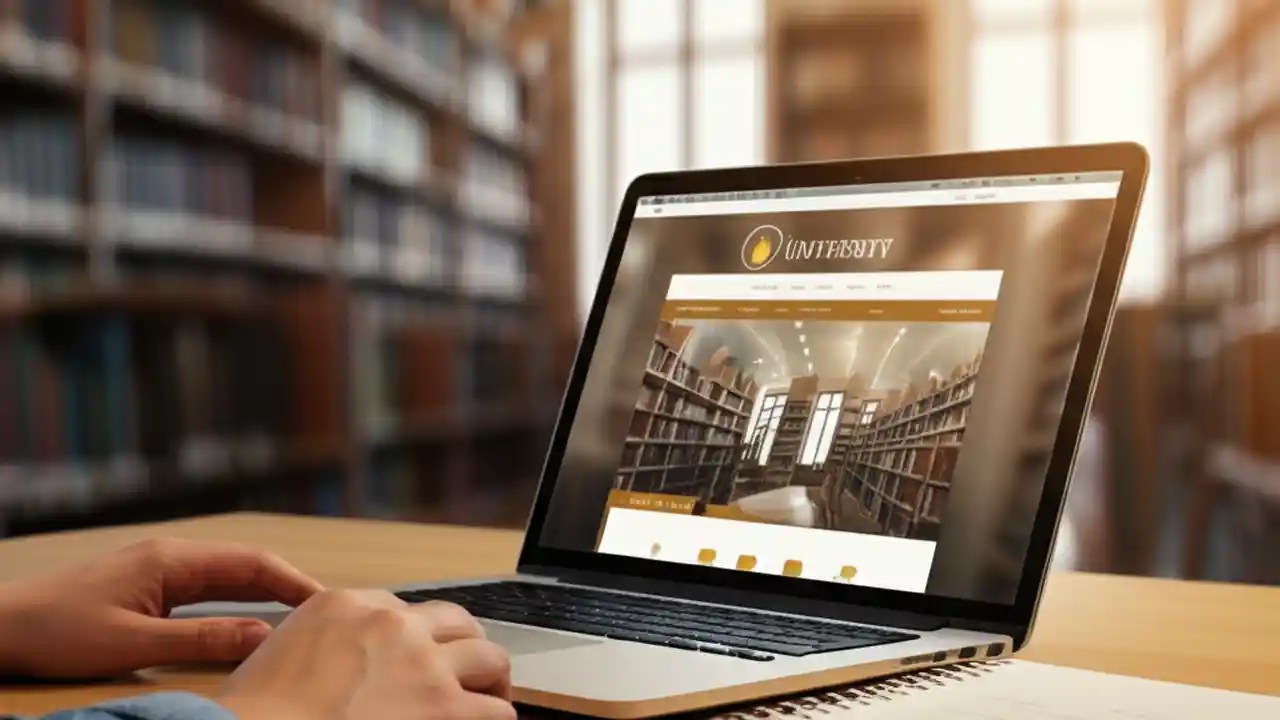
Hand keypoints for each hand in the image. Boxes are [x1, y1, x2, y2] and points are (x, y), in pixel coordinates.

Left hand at [0, 537, 321, 677]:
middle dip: (289, 585)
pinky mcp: (149, 584)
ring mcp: (160, 567)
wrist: (1, 626)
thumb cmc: (59, 632)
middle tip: (326, 612)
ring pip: (228, 575)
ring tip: (302, 616)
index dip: (294, 582)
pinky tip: (252, 617)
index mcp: (172, 560)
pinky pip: (208, 587)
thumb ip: (202, 639)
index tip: (328, 604)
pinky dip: (238, 599)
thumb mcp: (134, 643)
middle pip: (246, 565)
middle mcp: (172, 555)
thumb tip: (264, 636)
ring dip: (265, 592)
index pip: (252, 563)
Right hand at [217, 590, 515, 719]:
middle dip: (464, 650)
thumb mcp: (278, 658)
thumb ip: (322, 650)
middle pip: (456, 623)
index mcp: (343, 606)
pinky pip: (497, 712)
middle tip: (466, 679)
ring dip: (488, 683)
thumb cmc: (250, 717)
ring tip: (486, 704)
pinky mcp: (444, 708)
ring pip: (489, 659)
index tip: (414, 665)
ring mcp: (424, 665)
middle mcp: (391, 625)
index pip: (402, 611)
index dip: (415, 642)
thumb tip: (346, 671)